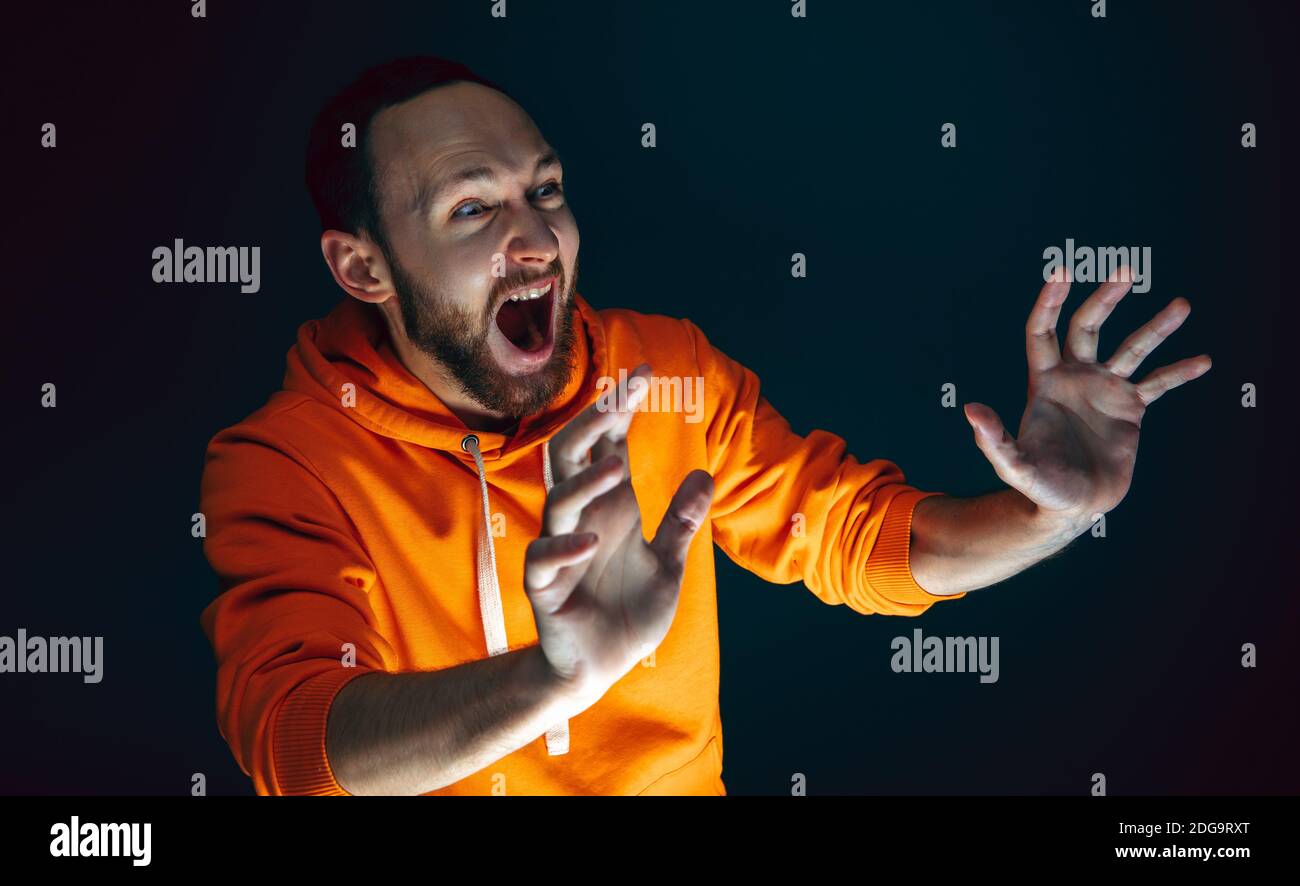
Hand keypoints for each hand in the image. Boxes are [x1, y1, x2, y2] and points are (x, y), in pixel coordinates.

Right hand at [521, 364, 714, 710]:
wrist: (601, 667)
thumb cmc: (629, 611)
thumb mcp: (668, 565)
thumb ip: (681, 522)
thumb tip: (705, 473)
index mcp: (611, 506)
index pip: (608, 444)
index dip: (620, 408)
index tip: (643, 374)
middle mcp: (582, 518)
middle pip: (573, 453)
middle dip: (594, 420)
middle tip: (622, 394)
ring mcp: (560, 548)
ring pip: (559, 499)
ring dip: (586, 481)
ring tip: (618, 468)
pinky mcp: (545, 587)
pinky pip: (543, 559)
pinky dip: (564, 547)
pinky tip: (590, 541)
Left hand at [963, 267, 1210, 524]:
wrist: (1073, 507)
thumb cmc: (1038, 486)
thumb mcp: (1013, 465)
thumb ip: (993, 440)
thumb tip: (971, 411)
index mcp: (1044, 383)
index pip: (1043, 332)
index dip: (1049, 302)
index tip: (1062, 274)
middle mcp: (1075, 378)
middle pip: (1088, 327)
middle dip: (1105, 298)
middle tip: (1124, 271)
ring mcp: (1104, 390)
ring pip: (1131, 349)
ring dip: (1155, 328)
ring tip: (1182, 306)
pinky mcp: (1130, 409)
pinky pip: (1158, 383)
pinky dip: (1178, 372)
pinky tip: (1203, 361)